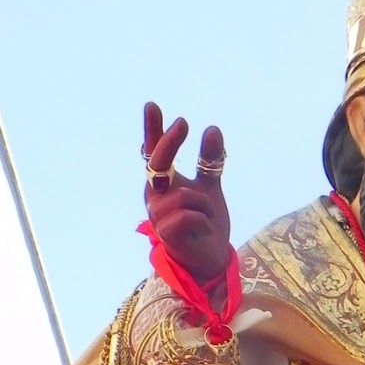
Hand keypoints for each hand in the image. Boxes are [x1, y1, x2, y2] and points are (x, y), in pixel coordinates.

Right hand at [142, 103, 230, 282]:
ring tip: (206, 219)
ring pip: (187, 195)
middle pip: (158, 162)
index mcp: (163, 183)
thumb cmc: (205, 222)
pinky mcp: (167, 233)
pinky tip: (203, 231)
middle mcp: (155, 196)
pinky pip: (191, 215)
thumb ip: (210, 161)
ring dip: (206, 205)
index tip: (152, 106)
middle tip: (184, 123)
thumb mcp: (210, 187)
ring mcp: (158, 215)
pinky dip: (205, 221)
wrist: (211, 258)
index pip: (154, 152)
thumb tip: (212, 128)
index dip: (152, 130)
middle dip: (170, 141)